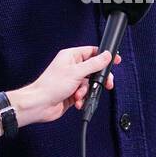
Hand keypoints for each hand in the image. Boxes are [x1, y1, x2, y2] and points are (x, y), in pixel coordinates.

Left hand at [4, 46, 119, 129]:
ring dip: (87, 91)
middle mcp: (72, 67)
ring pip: (90, 84)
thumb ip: (94, 64)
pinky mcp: (72, 93)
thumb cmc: (51, 86)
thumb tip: (107, 55)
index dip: (104, 56)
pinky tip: (77, 101)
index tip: (115, 60)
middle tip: (107, 84)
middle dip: (99, 79)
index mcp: (71, 57)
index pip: (92, 52)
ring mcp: (72, 80)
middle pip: (94, 70)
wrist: (40, 104)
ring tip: (79, 95)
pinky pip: (84, 94)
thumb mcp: (77, 72)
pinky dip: (83, 99)